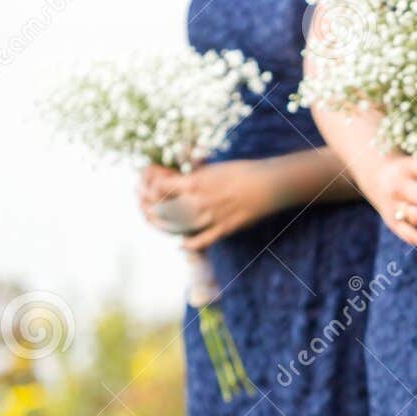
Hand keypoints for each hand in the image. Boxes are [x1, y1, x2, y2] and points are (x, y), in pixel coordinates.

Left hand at [140, 160, 279, 249]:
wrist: (268, 184)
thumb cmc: (243, 172)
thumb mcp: (214, 170)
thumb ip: (198, 178)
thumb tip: (186, 180)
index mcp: (197, 182)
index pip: (163, 188)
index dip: (153, 191)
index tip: (151, 191)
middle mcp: (200, 200)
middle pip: (167, 210)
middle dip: (155, 211)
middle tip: (148, 212)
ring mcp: (212, 216)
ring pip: (181, 227)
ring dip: (167, 228)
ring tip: (159, 228)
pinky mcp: (224, 229)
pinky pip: (202, 241)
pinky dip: (189, 245)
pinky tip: (182, 245)